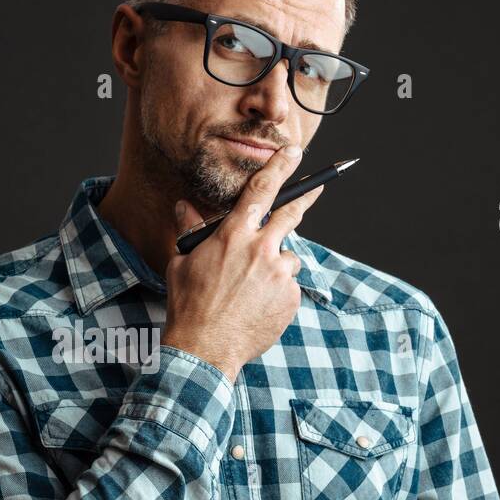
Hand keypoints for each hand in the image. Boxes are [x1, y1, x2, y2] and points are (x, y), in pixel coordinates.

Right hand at [160, 144, 325, 382]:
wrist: (204, 348)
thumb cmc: (189, 305)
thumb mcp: (183, 262)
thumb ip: (191, 231)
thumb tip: (183, 208)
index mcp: (233, 236)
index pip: (261, 190)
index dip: (280, 166)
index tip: (293, 152)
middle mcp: (261, 250)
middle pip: (291, 213)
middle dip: (306, 196)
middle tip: (316, 186)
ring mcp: (278, 274)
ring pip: (288, 257)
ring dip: (276, 264)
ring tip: (252, 287)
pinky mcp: (290, 298)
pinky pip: (289, 286)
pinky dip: (277, 291)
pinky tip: (257, 305)